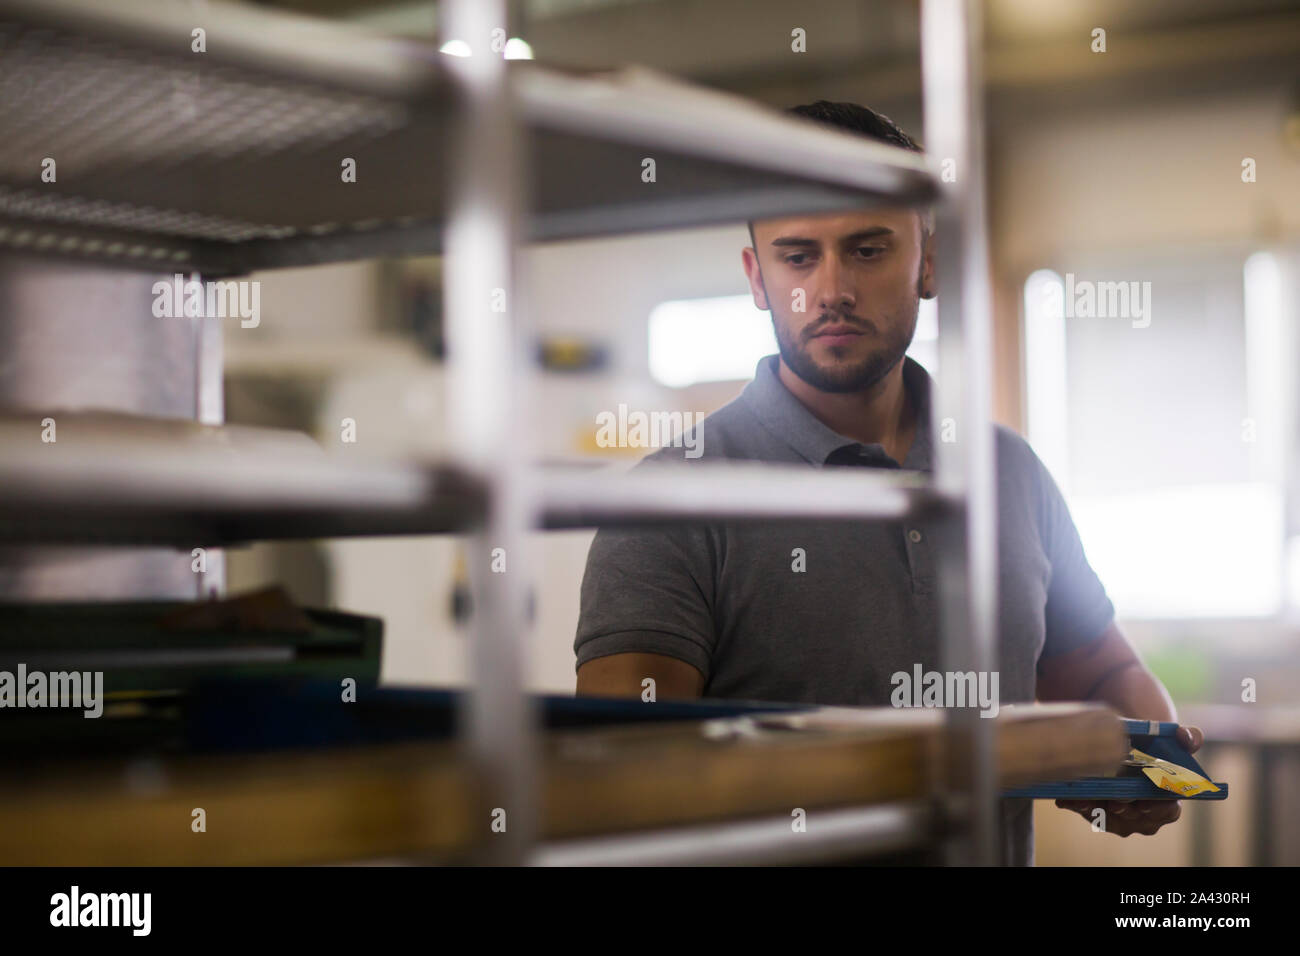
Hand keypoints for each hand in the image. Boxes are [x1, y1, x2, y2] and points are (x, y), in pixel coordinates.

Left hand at [1055, 725, 1203, 836]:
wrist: (1122, 743)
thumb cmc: (1151, 745)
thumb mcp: (1169, 739)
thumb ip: (1186, 737)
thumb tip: (1189, 738)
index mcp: (1166, 800)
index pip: (1168, 811)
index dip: (1158, 809)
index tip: (1146, 802)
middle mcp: (1144, 813)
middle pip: (1136, 819)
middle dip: (1125, 810)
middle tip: (1115, 800)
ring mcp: (1119, 815)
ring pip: (1108, 819)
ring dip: (1096, 810)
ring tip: (1085, 798)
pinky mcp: (1095, 810)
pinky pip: (1085, 811)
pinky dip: (1075, 804)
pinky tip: (1065, 797)